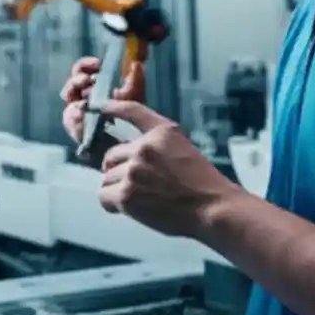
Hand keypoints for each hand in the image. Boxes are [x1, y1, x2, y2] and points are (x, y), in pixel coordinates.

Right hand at [60, 56, 144, 142]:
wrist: (134, 140)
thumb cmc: (131, 115)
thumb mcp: (135, 95)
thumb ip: (135, 80)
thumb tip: (136, 64)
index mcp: (91, 87)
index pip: (80, 71)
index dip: (85, 65)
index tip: (97, 63)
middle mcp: (81, 101)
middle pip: (70, 88)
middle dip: (76, 81)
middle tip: (86, 80)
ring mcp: (78, 118)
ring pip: (69, 108)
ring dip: (74, 103)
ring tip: (82, 104)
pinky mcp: (79, 134)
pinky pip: (73, 127)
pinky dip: (76, 122)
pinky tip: (82, 118)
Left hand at [97, 100, 240, 237]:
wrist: (212, 209)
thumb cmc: (202, 184)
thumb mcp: (183, 149)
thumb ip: (157, 145)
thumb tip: (126, 154)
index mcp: (162, 133)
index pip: (132, 111)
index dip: (114, 107)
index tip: (101, 106)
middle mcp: (143, 148)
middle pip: (111, 155)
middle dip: (118, 168)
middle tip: (136, 182)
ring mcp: (133, 171)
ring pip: (106, 177)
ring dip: (117, 187)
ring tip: (139, 197)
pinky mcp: (126, 195)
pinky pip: (103, 196)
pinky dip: (112, 203)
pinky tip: (128, 207)